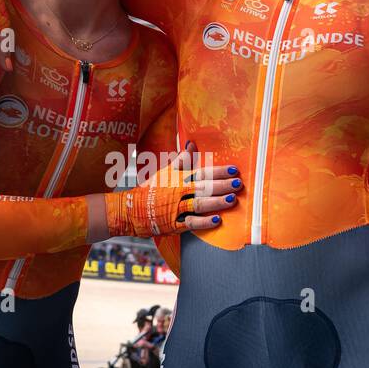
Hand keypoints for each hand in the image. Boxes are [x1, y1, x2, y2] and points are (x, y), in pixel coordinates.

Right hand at [106, 141, 239, 236]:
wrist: (130, 210)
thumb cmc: (150, 190)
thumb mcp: (165, 172)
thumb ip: (182, 159)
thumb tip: (192, 144)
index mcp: (178, 179)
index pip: (202, 172)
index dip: (218, 171)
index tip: (234, 170)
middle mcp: (178, 192)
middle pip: (203, 187)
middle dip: (221, 185)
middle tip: (238, 184)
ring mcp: (176, 209)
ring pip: (199, 204)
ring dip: (216, 202)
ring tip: (232, 200)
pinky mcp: (173, 224)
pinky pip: (190, 223)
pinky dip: (203, 222)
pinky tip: (217, 220)